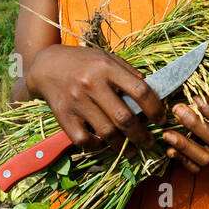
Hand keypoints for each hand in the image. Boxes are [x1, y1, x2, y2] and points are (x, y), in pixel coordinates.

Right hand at [24, 44, 166, 154]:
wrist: (47, 66)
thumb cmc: (84, 63)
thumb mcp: (108, 59)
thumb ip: (129, 74)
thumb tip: (154, 94)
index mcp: (107, 68)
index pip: (140, 91)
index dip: (155, 109)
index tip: (161, 120)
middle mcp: (92, 84)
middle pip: (124, 118)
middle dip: (142, 135)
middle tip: (150, 142)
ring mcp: (76, 102)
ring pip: (107, 132)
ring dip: (124, 145)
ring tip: (133, 148)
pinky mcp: (64, 116)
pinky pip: (84, 140)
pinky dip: (97, 146)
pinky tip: (105, 144)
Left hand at [161, 95, 208, 172]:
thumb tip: (195, 96)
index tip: (195, 99)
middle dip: (194, 124)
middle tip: (177, 110)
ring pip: (205, 158)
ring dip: (184, 145)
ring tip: (167, 134)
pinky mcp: (205, 166)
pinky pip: (195, 168)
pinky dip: (181, 159)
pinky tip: (169, 150)